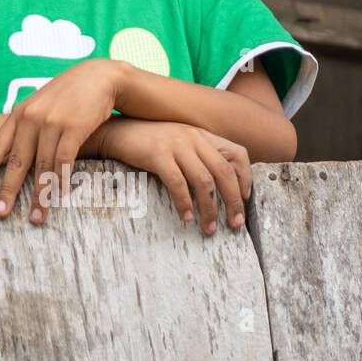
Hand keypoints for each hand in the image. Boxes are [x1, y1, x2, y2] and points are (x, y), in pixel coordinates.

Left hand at [0, 58, 123, 221]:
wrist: (99, 77)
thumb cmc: (67, 96)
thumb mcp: (40, 105)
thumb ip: (25, 126)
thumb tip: (11, 154)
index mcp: (19, 114)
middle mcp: (31, 118)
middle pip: (17, 160)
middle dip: (8, 189)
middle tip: (0, 212)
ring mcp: (51, 122)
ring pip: (41, 166)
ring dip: (39, 195)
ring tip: (36, 217)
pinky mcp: (73, 127)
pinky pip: (64, 160)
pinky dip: (61, 180)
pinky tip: (58, 196)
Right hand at [100, 119, 251, 234]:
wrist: (115, 132)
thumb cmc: (148, 142)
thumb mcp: (179, 142)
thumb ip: (199, 155)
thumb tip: (219, 185)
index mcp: (202, 134)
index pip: (237, 153)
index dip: (246, 178)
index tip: (245, 200)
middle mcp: (193, 137)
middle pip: (224, 172)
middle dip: (233, 202)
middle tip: (235, 225)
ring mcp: (175, 144)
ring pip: (204, 181)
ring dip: (209, 209)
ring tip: (209, 228)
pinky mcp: (157, 154)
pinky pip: (178, 182)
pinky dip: (184, 202)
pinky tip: (186, 216)